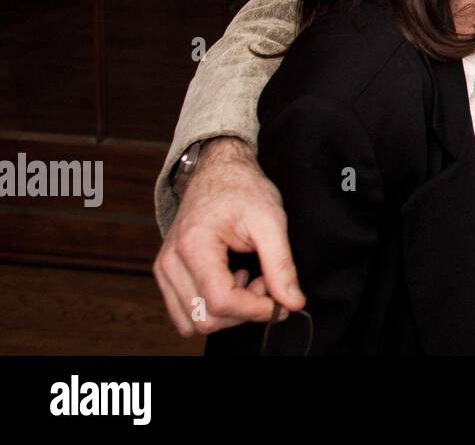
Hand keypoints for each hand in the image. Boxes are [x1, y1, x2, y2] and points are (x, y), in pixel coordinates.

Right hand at [153, 137, 305, 336]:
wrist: (219, 170)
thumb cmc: (243, 188)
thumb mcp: (271, 221)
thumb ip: (281, 265)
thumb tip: (293, 303)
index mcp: (194, 245)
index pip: (221, 302)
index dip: (256, 309)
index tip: (282, 303)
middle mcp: (170, 261)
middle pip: (205, 318)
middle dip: (243, 310)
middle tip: (265, 282)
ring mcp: (164, 269)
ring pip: (193, 322)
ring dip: (228, 312)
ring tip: (250, 280)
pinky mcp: (167, 273)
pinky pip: (186, 312)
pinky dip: (213, 308)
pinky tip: (233, 281)